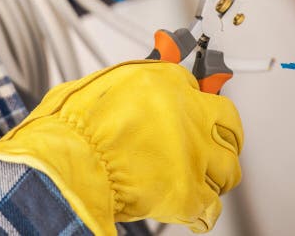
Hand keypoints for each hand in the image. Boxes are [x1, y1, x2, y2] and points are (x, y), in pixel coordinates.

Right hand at [0, 60, 242, 234]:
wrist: (66, 163)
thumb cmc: (69, 127)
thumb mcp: (92, 85)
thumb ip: (120, 86)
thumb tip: (120, 91)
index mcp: (165, 81)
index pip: (196, 83)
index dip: (191, 97)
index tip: (191, 102)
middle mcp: (187, 113)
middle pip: (228, 121)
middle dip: (222, 133)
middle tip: (212, 140)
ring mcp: (193, 154)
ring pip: (229, 165)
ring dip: (217, 172)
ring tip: (206, 178)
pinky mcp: (188, 192)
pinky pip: (212, 207)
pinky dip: (203, 212)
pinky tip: (196, 212)